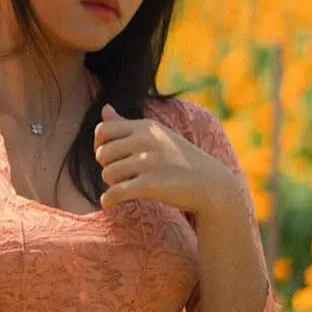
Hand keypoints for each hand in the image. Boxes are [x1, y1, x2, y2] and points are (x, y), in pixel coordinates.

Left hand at [93, 104, 244, 216]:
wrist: (210, 184)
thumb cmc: (179, 159)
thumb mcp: (156, 135)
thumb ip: (125, 123)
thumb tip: (103, 107)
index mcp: (145, 127)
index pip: (102, 130)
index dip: (101, 146)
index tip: (112, 157)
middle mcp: (145, 141)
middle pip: (102, 154)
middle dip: (108, 166)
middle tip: (123, 175)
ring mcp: (148, 162)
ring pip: (107, 174)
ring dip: (112, 184)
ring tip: (126, 186)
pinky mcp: (151, 185)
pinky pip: (115, 192)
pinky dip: (108, 200)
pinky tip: (109, 203)